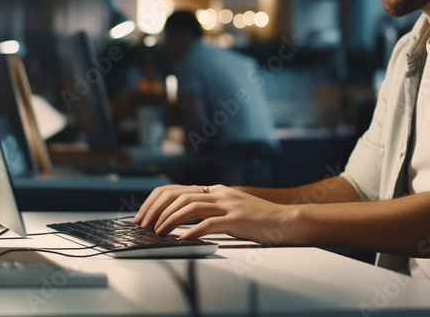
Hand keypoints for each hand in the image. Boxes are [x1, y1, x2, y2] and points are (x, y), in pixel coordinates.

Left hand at [133, 184, 300, 243]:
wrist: (286, 220)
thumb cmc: (258, 220)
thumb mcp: (230, 210)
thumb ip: (210, 211)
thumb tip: (182, 221)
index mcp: (216, 190)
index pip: (177, 189)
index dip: (156, 201)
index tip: (143, 215)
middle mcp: (220, 193)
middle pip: (179, 196)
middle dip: (157, 211)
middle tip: (145, 225)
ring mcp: (228, 205)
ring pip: (190, 207)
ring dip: (170, 220)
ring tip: (159, 232)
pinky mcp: (237, 219)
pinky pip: (209, 223)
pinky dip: (192, 231)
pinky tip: (182, 239)